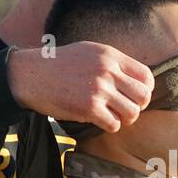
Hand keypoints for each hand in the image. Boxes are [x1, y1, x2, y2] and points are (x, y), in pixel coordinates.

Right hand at [7, 43, 153, 133]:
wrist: (31, 75)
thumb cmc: (59, 65)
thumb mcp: (89, 52)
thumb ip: (112, 62)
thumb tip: (134, 79)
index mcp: (110, 56)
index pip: (146, 76)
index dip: (145, 90)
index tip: (135, 97)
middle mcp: (107, 71)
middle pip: (143, 96)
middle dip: (138, 106)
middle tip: (125, 109)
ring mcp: (99, 90)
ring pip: (132, 113)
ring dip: (124, 119)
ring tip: (112, 116)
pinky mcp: (88, 108)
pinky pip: (114, 124)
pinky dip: (110, 126)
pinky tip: (99, 120)